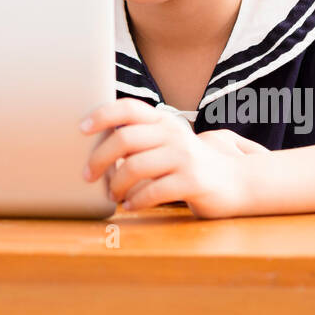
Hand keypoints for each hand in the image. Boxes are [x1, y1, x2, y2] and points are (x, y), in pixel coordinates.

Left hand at [80, 99, 266, 218]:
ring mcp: (185, 157)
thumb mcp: (167, 143)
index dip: (102, 114)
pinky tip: (130, 206)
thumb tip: (94, 147)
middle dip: (98, 158)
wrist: (234, 182)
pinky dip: (135, 201)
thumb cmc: (189, 164)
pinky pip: (153, 191)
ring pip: (134, 167)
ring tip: (111, 195)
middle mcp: (173, 134)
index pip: (129, 108)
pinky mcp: (193, 182)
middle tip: (86, 176)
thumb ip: (140, 139)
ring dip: (115, 185)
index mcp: (163, 121)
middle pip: (124, 139)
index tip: (81, 129)